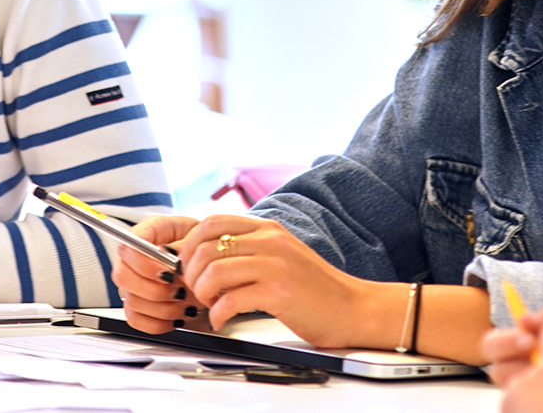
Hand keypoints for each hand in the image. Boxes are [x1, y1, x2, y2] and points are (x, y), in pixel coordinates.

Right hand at [110, 215, 201, 333]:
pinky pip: (137, 320)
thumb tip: (172, 259)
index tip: (169, 273)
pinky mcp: (138, 305)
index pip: (127, 247)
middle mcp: (133, 258)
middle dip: (155, 289)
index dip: (145, 264)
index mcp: (147, 232)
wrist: (213, 262)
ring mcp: (133, 283)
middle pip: (122, 277)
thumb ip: (185, 246)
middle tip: (180, 290)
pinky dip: (159, 323)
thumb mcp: (200, 237)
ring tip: (187, 304)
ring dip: (163, 308)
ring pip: (132, 302)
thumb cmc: (204, 244)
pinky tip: (177, 315)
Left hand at [173, 215, 393, 348]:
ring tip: (210, 305)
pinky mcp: (279, 293)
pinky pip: (231, 300)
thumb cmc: (315, 288)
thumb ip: (250, 248)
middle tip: (197, 290)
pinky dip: (218, 314)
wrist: (353, 308)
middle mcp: (270, 241)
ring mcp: (275, 265)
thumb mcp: (281, 253)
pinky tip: (222, 320)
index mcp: (267, 229)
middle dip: (192, 273)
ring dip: (202, 293)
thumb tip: (205, 254)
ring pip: (214, 272)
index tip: (188, 265)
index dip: (190, 244)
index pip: (211, 222)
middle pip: (205, 247)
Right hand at [490, 318, 542, 412]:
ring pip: (512, 393)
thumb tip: (525, 318)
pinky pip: (530, 410)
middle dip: (508, 357)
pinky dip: (537, 405)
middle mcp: (535, 371)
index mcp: (538, 346)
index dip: (506, 340)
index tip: (528, 339)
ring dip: (524, 385)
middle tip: (535, 356)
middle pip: (498, 367)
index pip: (501, 343)